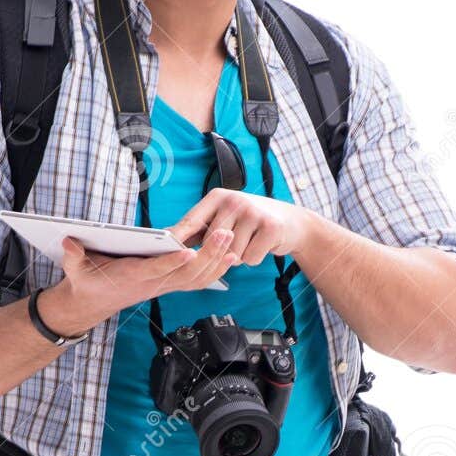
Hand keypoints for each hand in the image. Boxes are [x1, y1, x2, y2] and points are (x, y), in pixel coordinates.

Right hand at [51, 224, 239, 328]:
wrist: (94, 301)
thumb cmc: (88, 280)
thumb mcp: (75, 268)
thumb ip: (73, 256)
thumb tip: (68, 242)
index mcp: (132, 276)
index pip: (155, 270)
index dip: (171, 261)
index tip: (187, 250)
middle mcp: (153, 283)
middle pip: (186, 273)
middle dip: (207, 255)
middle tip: (225, 234)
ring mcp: (164, 286)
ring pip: (197, 278)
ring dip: (216, 261)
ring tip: (232, 240)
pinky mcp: (170, 284)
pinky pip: (198, 280)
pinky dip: (216, 270)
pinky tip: (229, 256)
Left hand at [171, 190, 308, 268]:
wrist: (292, 222)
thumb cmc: (250, 221)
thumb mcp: (225, 215)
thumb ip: (200, 226)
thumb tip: (169, 240)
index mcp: (217, 196)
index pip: (191, 220)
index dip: (177, 239)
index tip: (163, 253)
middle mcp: (234, 200)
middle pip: (211, 242)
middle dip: (219, 251)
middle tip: (233, 242)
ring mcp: (253, 212)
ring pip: (230, 254)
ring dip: (238, 256)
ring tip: (249, 241)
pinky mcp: (270, 227)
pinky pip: (249, 258)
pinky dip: (253, 258)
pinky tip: (260, 245)